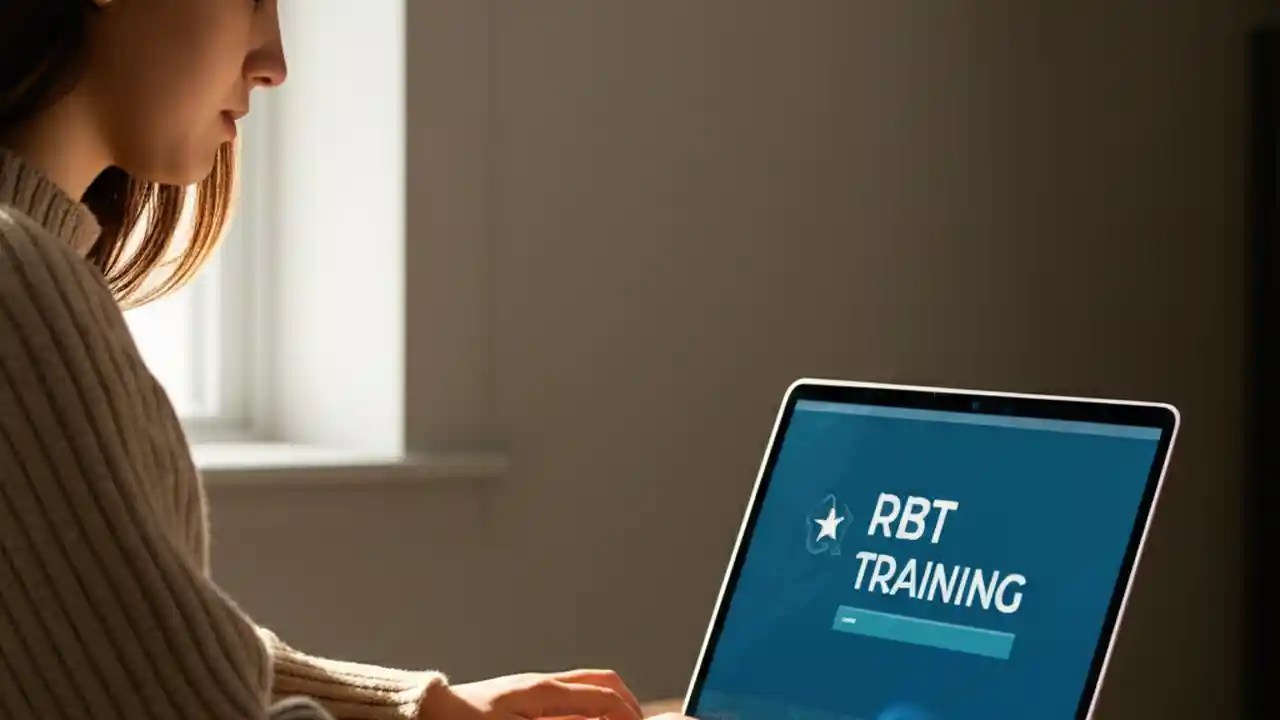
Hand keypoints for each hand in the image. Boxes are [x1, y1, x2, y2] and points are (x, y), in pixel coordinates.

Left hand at [417, 669, 646, 719]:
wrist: (427, 714)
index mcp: (545, 691)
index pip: (605, 695)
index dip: (629, 713)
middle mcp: (542, 684)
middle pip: (601, 681)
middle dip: (626, 701)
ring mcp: (533, 689)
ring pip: (585, 688)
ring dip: (606, 704)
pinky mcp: (523, 698)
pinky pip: (567, 698)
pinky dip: (586, 710)